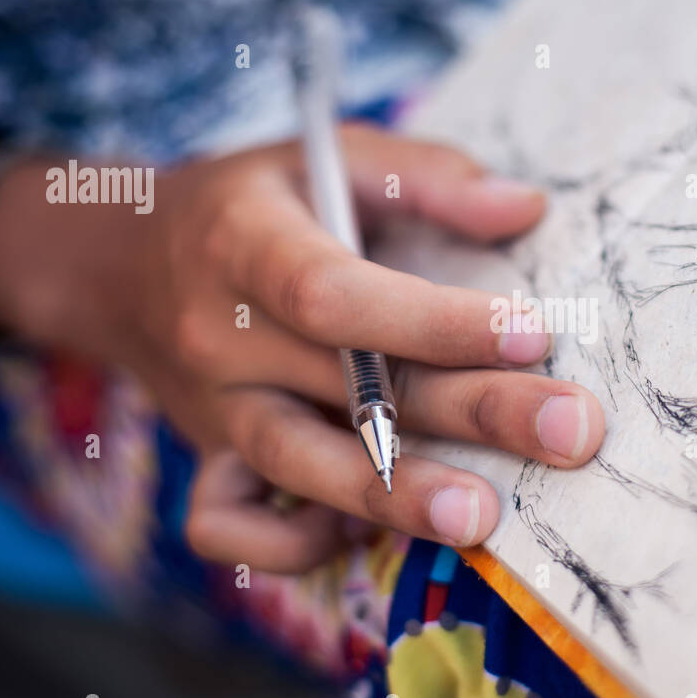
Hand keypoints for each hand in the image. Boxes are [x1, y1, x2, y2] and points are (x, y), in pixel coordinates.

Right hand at [0, 124, 604, 569]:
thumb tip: (525, 209)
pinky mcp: (204, 457)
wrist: (123, 259)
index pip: (338, 296)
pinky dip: (289, 541)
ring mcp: (209, 407)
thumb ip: (425, 176)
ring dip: (395, 498)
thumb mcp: (326, 156)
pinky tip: (359, 528)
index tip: (535, 333)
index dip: (436, 321)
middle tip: (573, 431)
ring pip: (297, 465)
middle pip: (348, 388)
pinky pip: (227, 525)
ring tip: (484, 519)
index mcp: (246, 243)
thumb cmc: (253, 202)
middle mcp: (221, 333)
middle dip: (471, 414)